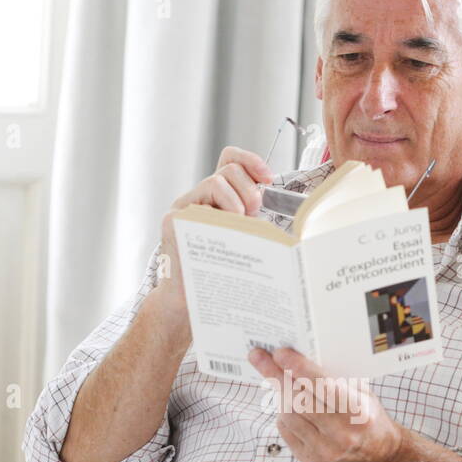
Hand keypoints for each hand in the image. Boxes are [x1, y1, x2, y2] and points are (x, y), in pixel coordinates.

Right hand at [156, 146, 273, 319]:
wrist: (189, 301)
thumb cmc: (220, 272)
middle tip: (255, 213)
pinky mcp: (173, 220)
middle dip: (249, 189)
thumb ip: (255, 221)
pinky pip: (199, 207)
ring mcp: (183, 207)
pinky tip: (221, 235)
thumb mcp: (244, 239)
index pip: (230, 159)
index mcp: (217, 197)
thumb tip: (288, 219)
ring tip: (240, 224)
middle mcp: (198, 197)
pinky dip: (218, 218)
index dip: (251, 161)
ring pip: (215, 182)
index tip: (268, 178)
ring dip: (236, 202)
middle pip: (228, 170)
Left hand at [247, 345, 405, 461]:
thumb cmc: (367, 416)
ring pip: (288, 414)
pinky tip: (290, 406)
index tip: (280, 352)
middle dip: (275, 375)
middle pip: (298, 400)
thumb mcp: (362, 394)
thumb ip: (335, 379)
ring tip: (280, 380)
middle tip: (258, 357)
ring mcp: (325, 451)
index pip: (323, 386)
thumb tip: (299, 355)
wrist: (378, 456)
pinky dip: (284, 414)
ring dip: (280, 394)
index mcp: (359, 413)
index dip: (298, 367)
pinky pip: (286, 430)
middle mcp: (342, 434)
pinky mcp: (311, 461)